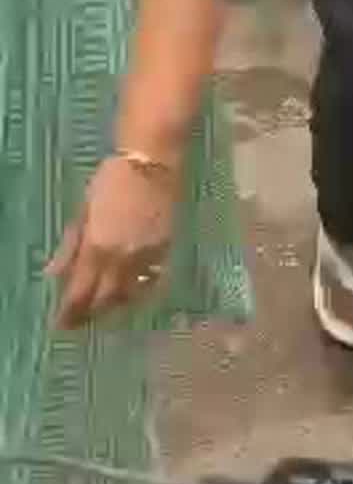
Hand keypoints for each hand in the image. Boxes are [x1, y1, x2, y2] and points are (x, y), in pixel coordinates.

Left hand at [47, 155, 177, 328]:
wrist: (154, 160)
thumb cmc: (112, 178)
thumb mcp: (84, 209)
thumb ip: (70, 245)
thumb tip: (54, 273)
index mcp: (97, 247)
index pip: (80, 292)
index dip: (69, 312)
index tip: (61, 323)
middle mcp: (122, 259)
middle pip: (104, 300)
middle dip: (90, 313)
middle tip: (80, 320)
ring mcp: (146, 256)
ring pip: (129, 295)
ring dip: (113, 305)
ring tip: (104, 307)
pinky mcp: (165, 250)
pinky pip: (151, 281)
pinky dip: (139, 291)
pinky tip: (131, 291)